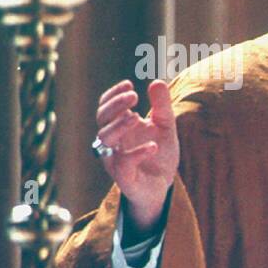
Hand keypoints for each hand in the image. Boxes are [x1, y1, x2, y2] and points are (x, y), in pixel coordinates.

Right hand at [95, 79, 179, 234]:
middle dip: (115, 106)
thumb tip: (157, 81)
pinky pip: (124, 163)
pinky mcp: (124, 177)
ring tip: (137, 117)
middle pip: (102, 119)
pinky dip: (137, 153)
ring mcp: (114, 159)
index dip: (113, 95)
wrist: (162, 186)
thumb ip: (162, 107)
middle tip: (133, 96)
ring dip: (120, 126)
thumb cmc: (158, 154)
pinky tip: (153, 146)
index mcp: (118, 128)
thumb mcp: (165, 127)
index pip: (106, 107)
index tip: (129, 84)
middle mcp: (111, 142)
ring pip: (105, 139)